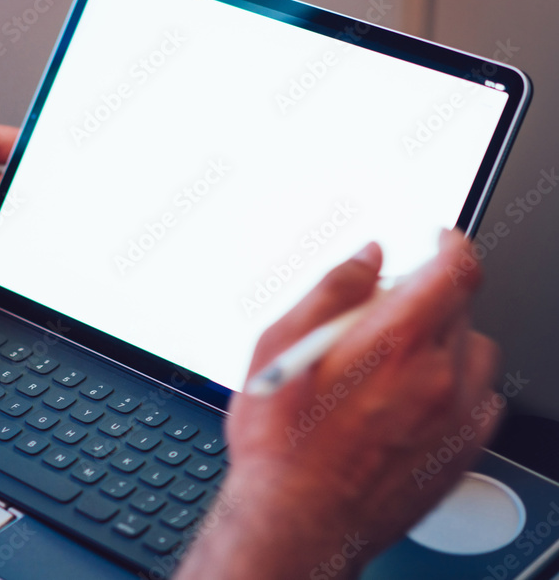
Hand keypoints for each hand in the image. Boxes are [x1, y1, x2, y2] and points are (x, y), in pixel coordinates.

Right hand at [177, 231, 499, 578]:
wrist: (297, 521)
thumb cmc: (280, 441)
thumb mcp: (280, 346)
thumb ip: (331, 290)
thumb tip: (368, 257)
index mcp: (395, 342)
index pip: (456, 270)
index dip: (452, 245)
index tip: (439, 242)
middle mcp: (438, 377)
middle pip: (461, 309)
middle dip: (428, 298)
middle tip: (382, 317)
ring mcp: (455, 419)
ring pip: (476, 354)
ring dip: (448, 342)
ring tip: (398, 360)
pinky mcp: (459, 453)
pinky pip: (482, 401)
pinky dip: (458, 387)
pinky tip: (414, 399)